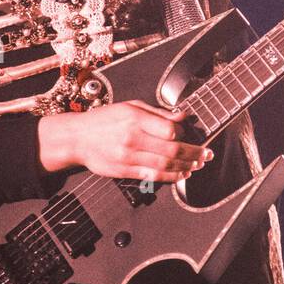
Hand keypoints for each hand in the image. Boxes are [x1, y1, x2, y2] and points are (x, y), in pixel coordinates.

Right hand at [38, 100, 212, 182]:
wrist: (77, 138)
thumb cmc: (104, 120)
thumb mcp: (130, 106)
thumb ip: (157, 113)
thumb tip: (182, 116)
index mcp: (134, 118)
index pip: (169, 130)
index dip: (185, 134)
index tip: (192, 134)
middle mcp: (132, 138)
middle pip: (171, 150)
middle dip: (194, 154)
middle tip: (206, 155)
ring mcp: (128, 157)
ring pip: (164, 166)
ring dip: (185, 167)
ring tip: (196, 165)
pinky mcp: (124, 171)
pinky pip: (153, 176)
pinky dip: (170, 177)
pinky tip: (180, 174)